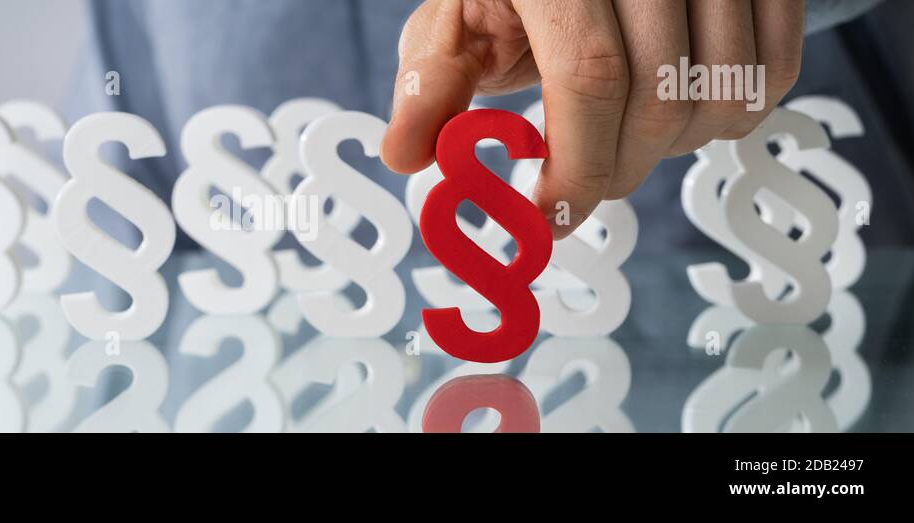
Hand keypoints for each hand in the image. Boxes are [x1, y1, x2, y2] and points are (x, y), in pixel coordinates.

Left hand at [382, 0, 803, 238]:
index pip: (590, 77)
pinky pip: (776, 65)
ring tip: (625, 145)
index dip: (578, 164)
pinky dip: (734, 114)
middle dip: (620, 169)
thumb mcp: (455, 21)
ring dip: (678, 148)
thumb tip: (403, 156)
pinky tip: (679, 117)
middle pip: (661, 94)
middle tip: (581, 189)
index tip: (551, 216)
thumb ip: (429, 83)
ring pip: (725, 89)